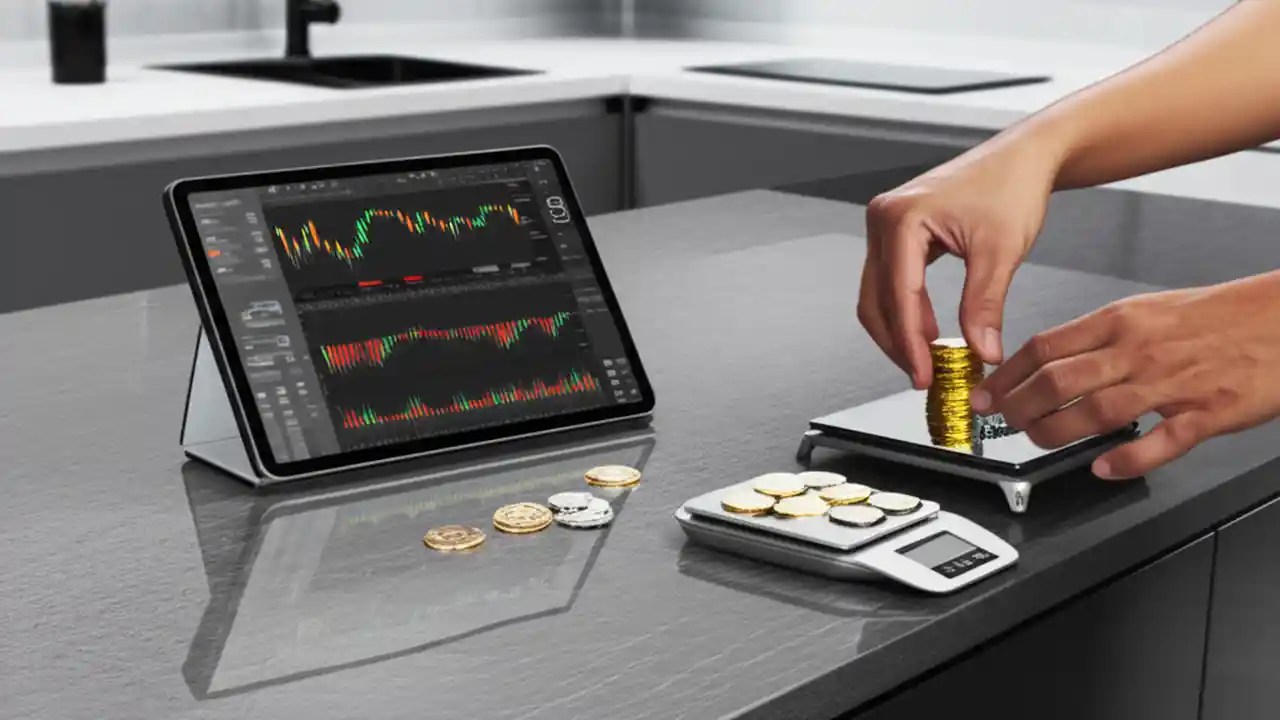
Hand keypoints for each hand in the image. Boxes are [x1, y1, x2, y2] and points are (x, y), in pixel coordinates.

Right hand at [860, 133, 1059, 386]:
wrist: (1024, 156)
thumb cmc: (1012, 185)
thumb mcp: (1000, 252)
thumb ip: (984, 306)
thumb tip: (981, 353)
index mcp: (901, 218)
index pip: (899, 295)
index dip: (910, 342)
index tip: (924, 374)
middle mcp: (883, 219)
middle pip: (876, 299)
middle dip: (898, 342)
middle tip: (924, 376)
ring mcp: (886, 225)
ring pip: (878, 295)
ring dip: (899, 330)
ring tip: (928, 360)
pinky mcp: (897, 233)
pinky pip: (890, 282)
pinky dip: (907, 311)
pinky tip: (929, 332)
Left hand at [975, 273, 1279, 478]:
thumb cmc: (1217, 316)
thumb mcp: (1147, 312)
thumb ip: (1099, 337)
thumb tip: (1050, 361)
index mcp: (1121, 320)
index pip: (1044, 346)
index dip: (1006, 375)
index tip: (984, 393)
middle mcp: (1138, 348)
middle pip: (1059, 380)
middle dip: (1019, 406)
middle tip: (1001, 423)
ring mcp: (1172, 382)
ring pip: (1097, 411)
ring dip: (1057, 432)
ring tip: (1038, 442)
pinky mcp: (1208, 412)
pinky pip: (1161, 441)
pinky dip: (1128, 458)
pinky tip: (1104, 468)